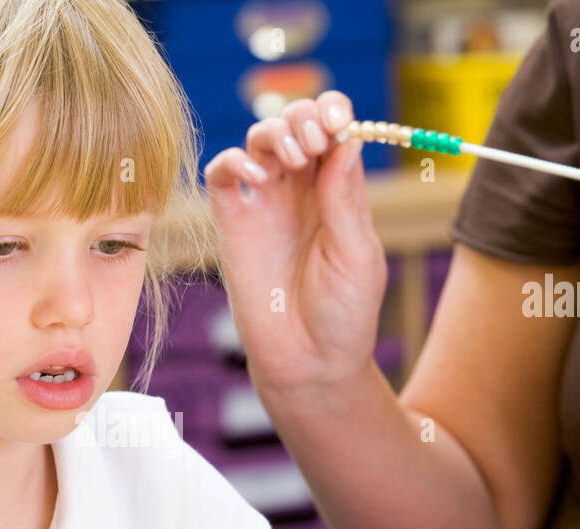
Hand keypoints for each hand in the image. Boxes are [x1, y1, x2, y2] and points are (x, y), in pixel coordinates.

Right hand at [203, 91, 388, 394]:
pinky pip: (223, 174)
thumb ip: (345, 198)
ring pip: (258, 139)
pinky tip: (256, 180)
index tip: (339, 123)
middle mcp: (300, 191)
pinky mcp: (232, 224)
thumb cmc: (343, 314)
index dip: (334, 113)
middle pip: (295, 123)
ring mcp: (264, 204)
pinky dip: (234, 162)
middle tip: (313, 144)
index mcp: (338, 191)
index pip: (334, 130)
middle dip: (303, 117)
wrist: (308, 363)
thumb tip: (347, 140)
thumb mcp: (357, 253)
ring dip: (274, 132)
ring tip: (291, 160)